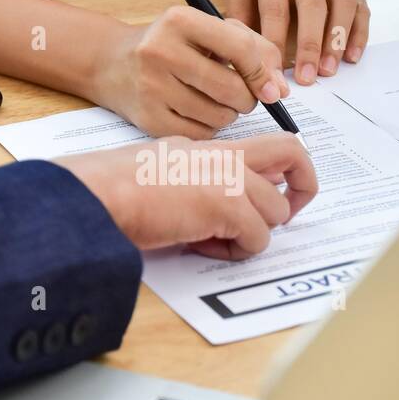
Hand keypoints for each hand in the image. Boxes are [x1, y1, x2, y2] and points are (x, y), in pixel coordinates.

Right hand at [58, 133, 317, 259]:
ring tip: (210, 240)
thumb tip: (204, 213)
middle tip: (283, 214)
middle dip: (304, 184)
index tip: (262, 196)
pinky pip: (258, 239)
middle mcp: (222, 154)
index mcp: (203, 146)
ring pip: (277, 210)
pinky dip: (235, 252)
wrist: (95, 195)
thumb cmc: (107, 190)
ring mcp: (228, 177)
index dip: (270, 173)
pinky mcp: (227, 206)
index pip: (258, 147)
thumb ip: (188, 182)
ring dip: (252, 234)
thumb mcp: (155, 173)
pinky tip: (200, 246)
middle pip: (292, 153)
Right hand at [91, 6, 286, 139]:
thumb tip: (279, 90)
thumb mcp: (209, 31)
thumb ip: (253, 48)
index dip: (263, 72)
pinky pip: (202, 134)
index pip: (240, 49)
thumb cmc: (174, 46)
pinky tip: (197, 113)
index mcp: (180, 20)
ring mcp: (152, 87)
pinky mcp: (149, 118)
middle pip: (232, 89)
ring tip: (214, 101)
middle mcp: (161, 51)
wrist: (114, 64)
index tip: (270, 89)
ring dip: (229, 114)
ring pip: (220, 116)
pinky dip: (209, 128)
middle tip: (242, 96)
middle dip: (248, 98)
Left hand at [226, 0, 368, 84]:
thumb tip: (240, 52)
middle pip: (312, 6)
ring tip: (329, 70)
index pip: (275, 6)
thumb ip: (241, 12)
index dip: (274, 40)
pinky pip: (360, 7)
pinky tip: (351, 57)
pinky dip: (358, 33)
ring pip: (341, 5)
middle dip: (310, 44)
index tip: (271, 69)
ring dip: (337, 40)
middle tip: (306, 77)